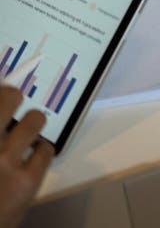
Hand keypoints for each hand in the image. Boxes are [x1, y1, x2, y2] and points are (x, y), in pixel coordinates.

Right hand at [0, 86, 53, 227]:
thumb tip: (5, 109)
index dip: (1, 90)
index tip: (3, 87)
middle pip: (10, 97)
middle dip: (11, 96)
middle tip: (11, 101)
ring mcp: (6, 162)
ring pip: (35, 119)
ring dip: (31, 123)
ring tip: (25, 131)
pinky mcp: (27, 180)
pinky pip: (46, 149)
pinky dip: (41, 149)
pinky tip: (31, 154)